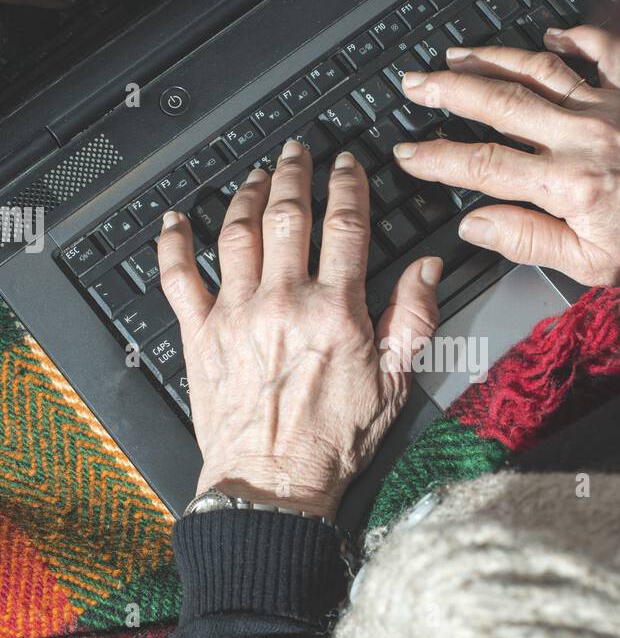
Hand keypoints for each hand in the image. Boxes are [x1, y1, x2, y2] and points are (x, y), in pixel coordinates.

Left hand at [157, 141, 441, 520]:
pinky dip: (173, 243)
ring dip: (247, 195)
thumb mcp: (396, 384)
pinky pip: (178, 277)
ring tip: (256, 175)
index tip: (348, 164)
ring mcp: (235, 315)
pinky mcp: (200, 336)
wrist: (273, 486)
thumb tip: (427, 269)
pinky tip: (175, 220)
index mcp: (335, 312)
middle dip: (294, 174)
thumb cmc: (332, 444)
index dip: (348, 185)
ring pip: (237, 233)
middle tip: (297, 151)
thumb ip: (413, 320)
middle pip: (287, 215)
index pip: (345, 226)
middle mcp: (282, 303)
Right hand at [394, 26, 619, 285]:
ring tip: (457, 53)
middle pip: (500, 103)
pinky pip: (608, 50)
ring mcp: (615, 108)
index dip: (438, 158)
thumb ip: (528, 241)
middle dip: (448, 90)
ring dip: (493, 57)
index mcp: (568, 186)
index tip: (408, 152)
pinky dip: (579, 36)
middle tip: (413, 81)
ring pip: (541, 70)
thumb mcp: (593, 268)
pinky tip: (553, 34)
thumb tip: (475, 223)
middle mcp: (585, 138)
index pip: (484, 166)